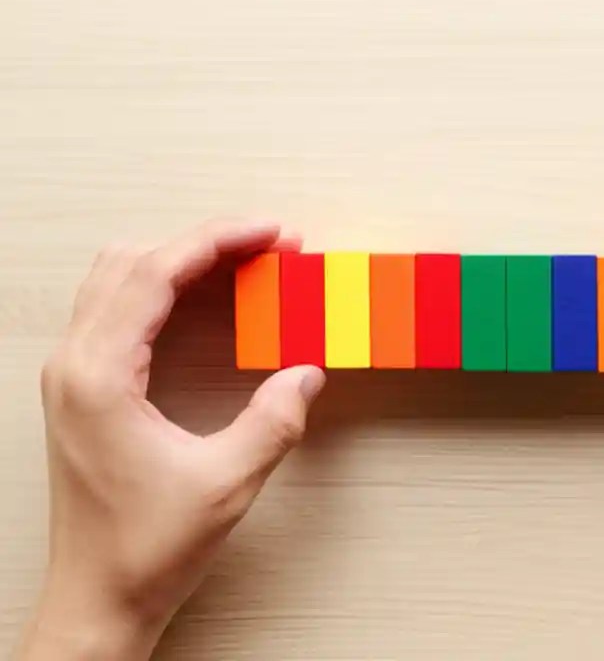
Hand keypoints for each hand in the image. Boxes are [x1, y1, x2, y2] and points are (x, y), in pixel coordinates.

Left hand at [17, 220, 325, 659]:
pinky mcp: (81, 392)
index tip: (270, 232)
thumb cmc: (146, 547)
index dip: (218, 241)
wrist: (99, 597)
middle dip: (202, 243)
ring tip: (243, 265)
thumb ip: (273, 421)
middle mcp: (74, 365)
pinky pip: (114, 311)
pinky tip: (203, 302)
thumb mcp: (226, 483)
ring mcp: (71, 377)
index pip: (154, 274)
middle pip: (130, 262)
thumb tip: (306, 373)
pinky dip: (161, 290)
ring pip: (117, 280)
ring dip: (179, 261)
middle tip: (267, 246)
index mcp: (98, 376)